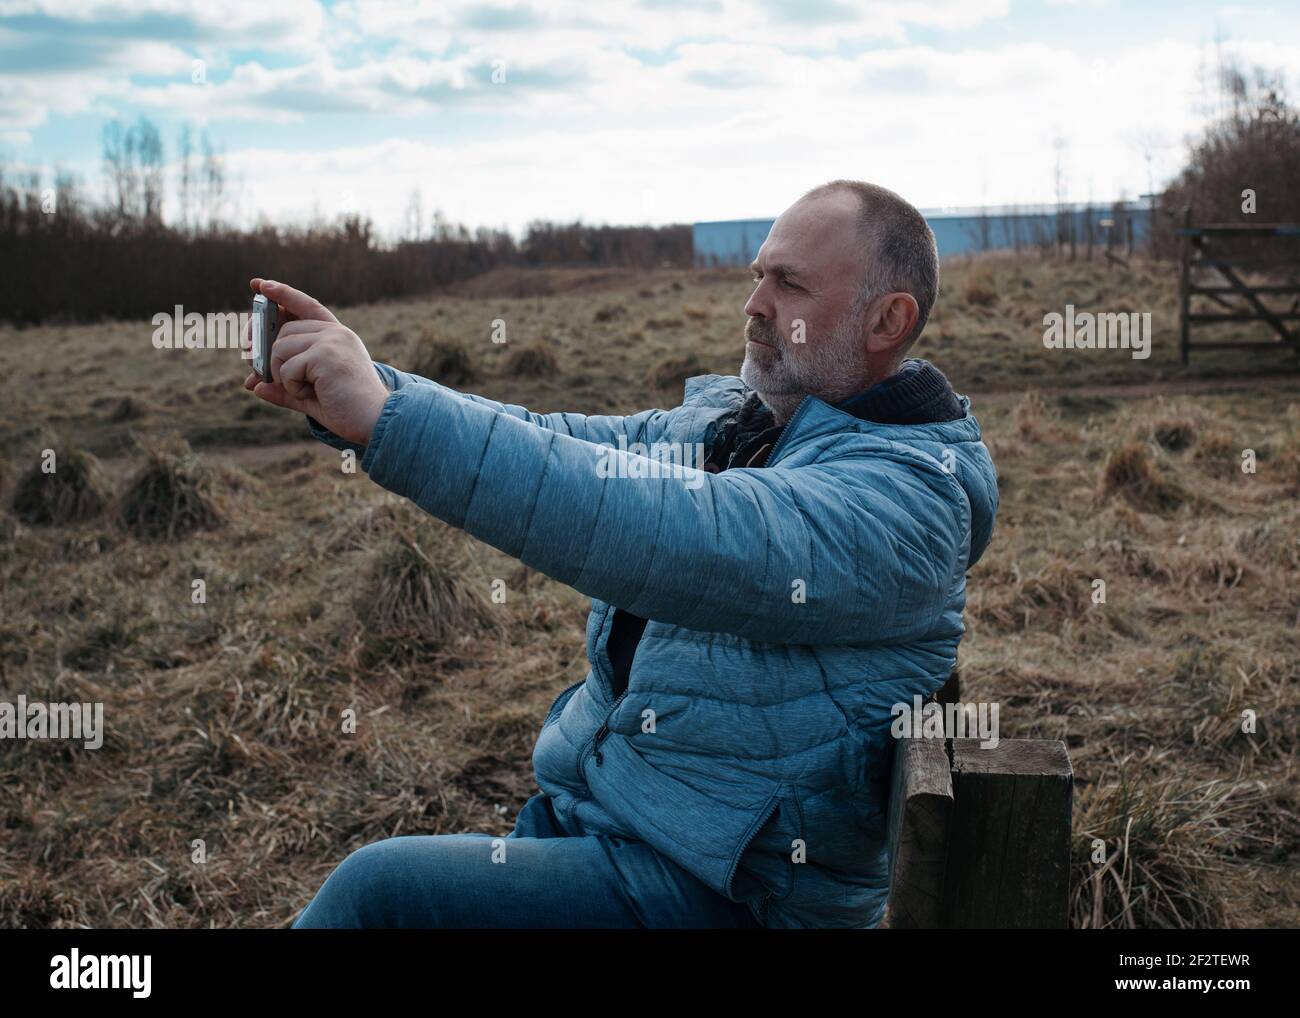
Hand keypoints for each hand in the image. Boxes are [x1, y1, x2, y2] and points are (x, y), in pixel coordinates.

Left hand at [243, 278, 390, 445]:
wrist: (375, 422)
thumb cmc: (347, 410)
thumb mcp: (309, 395)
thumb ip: (283, 387)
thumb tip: (254, 386)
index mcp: (336, 336)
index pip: (305, 306)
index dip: (283, 294)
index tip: (260, 284)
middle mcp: (335, 333)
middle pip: (283, 331)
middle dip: (266, 353)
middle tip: (258, 374)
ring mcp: (332, 340)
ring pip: (279, 347)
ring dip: (280, 374)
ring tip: (303, 390)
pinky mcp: (326, 354)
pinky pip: (287, 367)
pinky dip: (291, 386)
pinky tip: (313, 393)